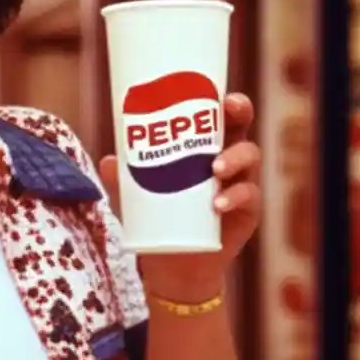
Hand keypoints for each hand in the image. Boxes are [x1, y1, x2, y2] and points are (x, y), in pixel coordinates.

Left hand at [98, 93, 262, 301]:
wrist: (173, 266)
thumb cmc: (157, 220)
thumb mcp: (134, 198)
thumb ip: (122, 180)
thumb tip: (109, 161)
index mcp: (203, 148)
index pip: (219, 117)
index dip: (224, 101)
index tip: (220, 92)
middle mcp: (228, 161)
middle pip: (241, 129)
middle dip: (239, 114)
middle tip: (228, 111)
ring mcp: (241, 185)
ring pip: (249, 159)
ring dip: (234, 159)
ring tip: (214, 169)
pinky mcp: (247, 213)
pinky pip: (249, 198)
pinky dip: (234, 197)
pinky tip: (217, 203)